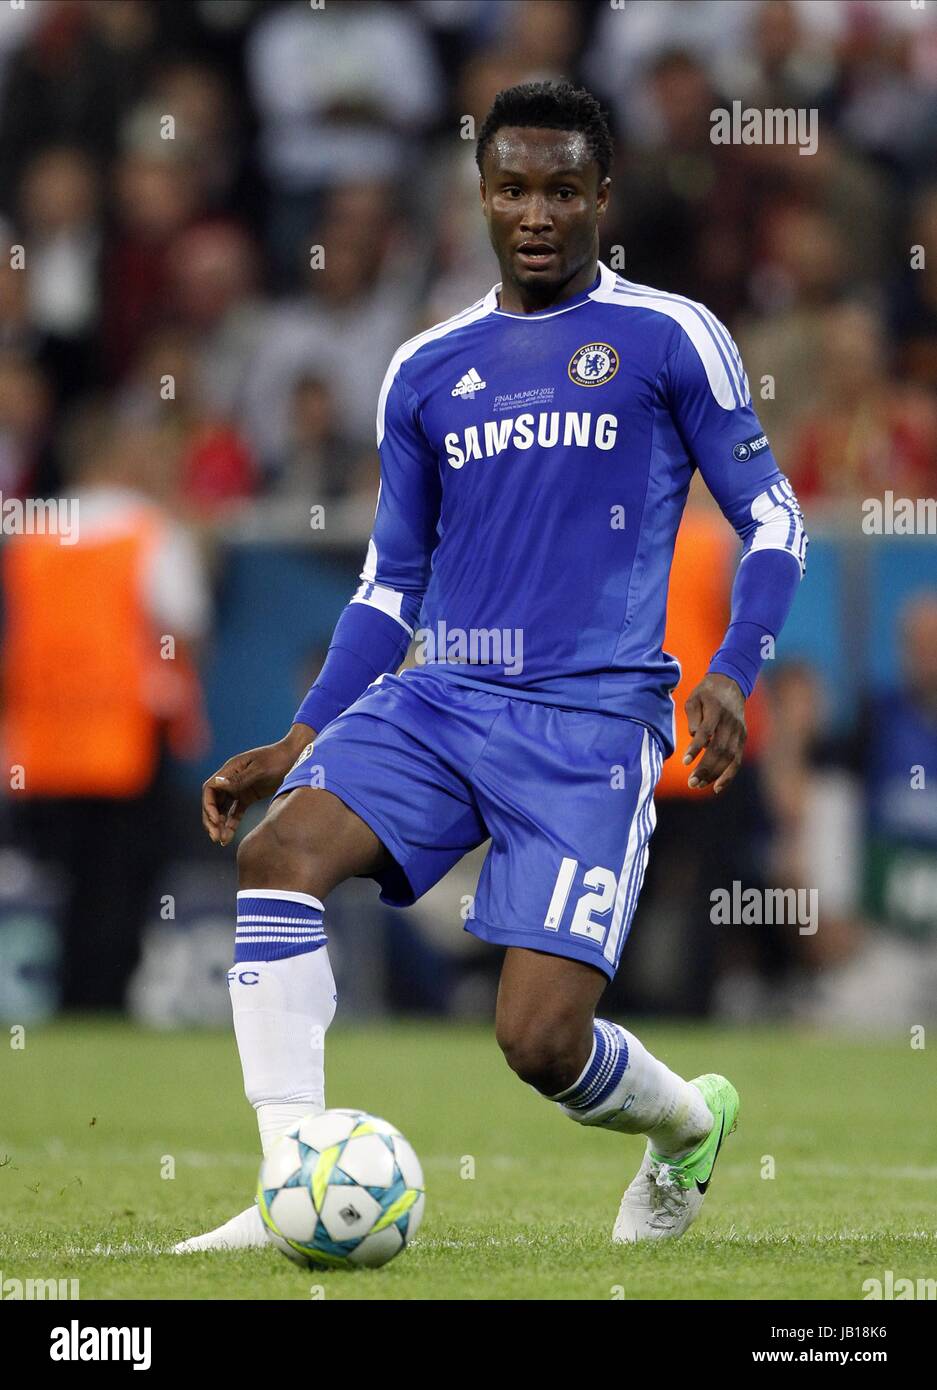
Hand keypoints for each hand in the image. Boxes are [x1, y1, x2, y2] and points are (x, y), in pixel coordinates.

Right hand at [202, 723, 314, 845]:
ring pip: (223, 809)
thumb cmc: (278, 759)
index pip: (210, 789)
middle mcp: (231, 779)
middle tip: (215, 837)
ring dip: (220, 824)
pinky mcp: (249, 796)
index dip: (208, 806)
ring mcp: (239, 788)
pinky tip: (229, 837)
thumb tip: (218, 784)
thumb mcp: (260, 769)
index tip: (215, 820)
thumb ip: (240, 779)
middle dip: (212, 820)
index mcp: (230, 769)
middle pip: (214, 802)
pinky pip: (235, 812)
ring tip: (221, 840)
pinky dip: (231, 824)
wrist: (297, 756)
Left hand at [683, 674, 745, 794]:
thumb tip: (694, 736)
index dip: (696, 747)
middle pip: (720, 749)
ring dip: (715, 774)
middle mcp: (731, 722)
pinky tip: (716, 787)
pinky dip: (728, 775)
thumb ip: (692, 716)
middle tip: (691, 782)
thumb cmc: (706, 693)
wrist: (732, 684)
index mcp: (716, 709)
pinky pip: (737, 760)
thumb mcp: (694, 698)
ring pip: (729, 758)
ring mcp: (739, 731)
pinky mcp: (743, 738)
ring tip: (698, 785)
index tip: (685, 762)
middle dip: (706, 768)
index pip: (707, 731)